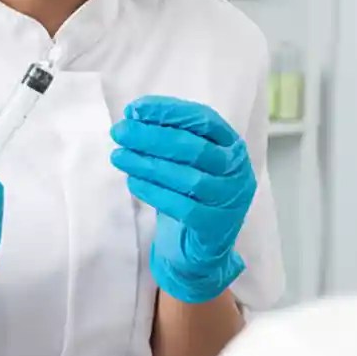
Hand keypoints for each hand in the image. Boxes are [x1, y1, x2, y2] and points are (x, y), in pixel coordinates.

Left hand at [110, 95, 256, 303]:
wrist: (201, 246)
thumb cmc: (191, 193)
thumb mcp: (185, 161)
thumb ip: (168, 136)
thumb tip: (133, 114)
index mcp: (232, 145)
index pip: (204, 119)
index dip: (169, 111)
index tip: (134, 109)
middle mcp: (237, 170)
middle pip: (194, 148)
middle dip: (152, 137)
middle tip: (119, 132)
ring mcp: (229, 199)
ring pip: (188, 178)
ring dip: (148, 164)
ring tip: (119, 156)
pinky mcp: (215, 226)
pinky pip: (182, 207)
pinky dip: (155, 193)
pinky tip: (133, 183)